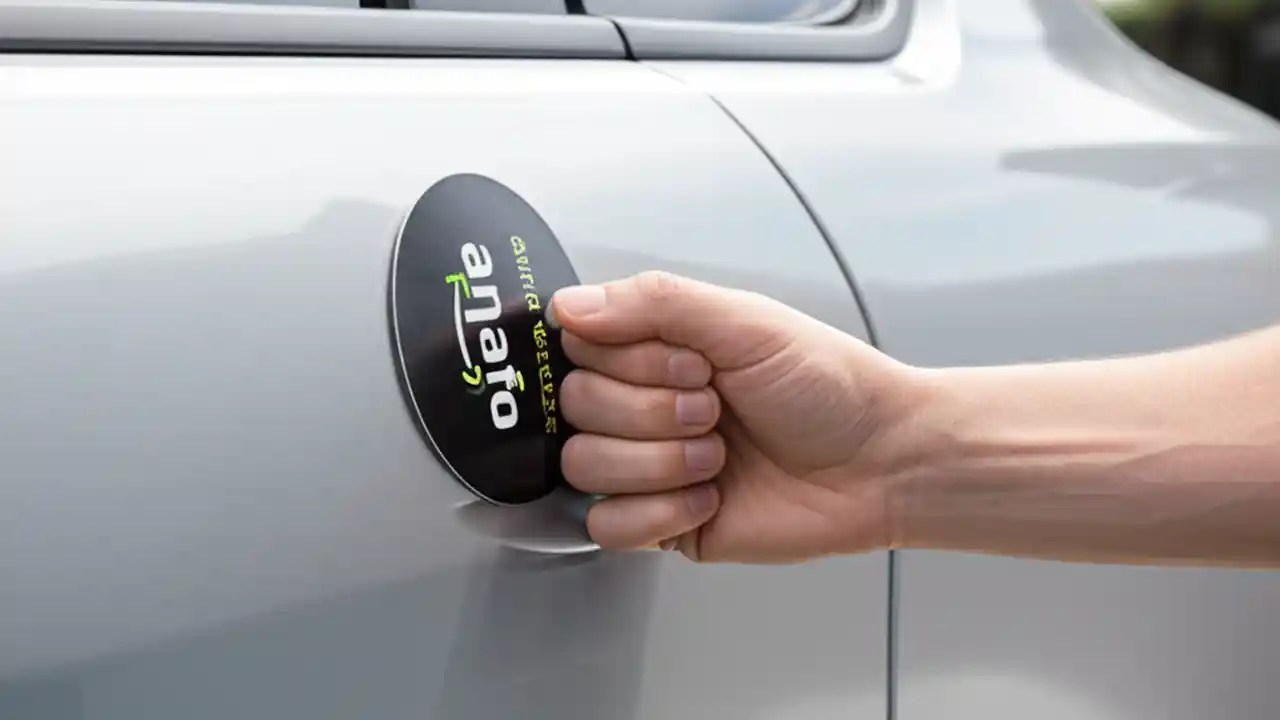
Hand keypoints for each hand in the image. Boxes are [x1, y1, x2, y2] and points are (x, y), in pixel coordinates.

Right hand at [551, 272, 923, 562]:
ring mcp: (648, 465)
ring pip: (585, 465)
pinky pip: (606, 526)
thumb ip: (653, 303)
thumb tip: (568, 305)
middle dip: (653, 412)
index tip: (692, 364)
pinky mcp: (661, 523)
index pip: (579, 347)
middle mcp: (646, 403)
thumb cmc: (830, 388)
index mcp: (658, 349)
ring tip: (717, 456)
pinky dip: (657, 512)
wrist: (882, 463)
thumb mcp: (745, 321)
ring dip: (658, 462)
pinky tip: (708, 498)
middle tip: (713, 410)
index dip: (629, 362)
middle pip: (577, 407)